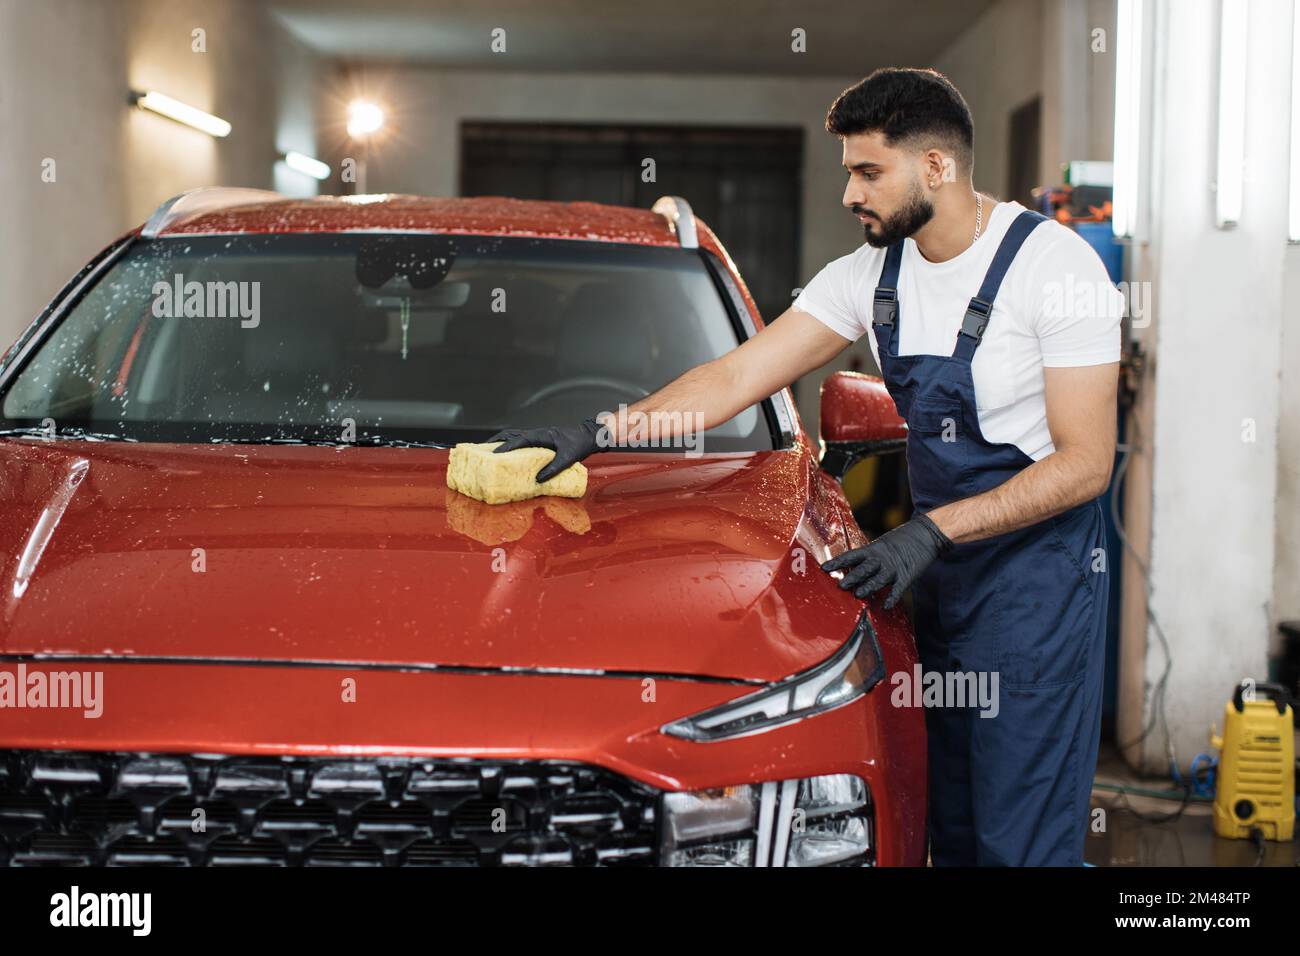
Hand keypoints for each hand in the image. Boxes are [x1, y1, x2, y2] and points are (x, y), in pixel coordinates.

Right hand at [487, 417, 607, 482]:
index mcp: (541, 435)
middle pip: (511, 434)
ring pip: (514, 436)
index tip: (495, 455)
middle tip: (483, 450)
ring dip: (502, 443)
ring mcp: (537, 436)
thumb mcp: (567, 458)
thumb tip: (537, 480)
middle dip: (496, 442)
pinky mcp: (539, 441)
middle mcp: (536, 433)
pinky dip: (511, 446)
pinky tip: (508, 456)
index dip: (506, 447)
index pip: (518, 440)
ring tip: (490, 453)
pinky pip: (521, 441)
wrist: (587, 437)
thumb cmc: (578, 445)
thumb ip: (553, 468)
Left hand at [819, 513, 953, 608]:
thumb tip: (850, 569)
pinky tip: (886, 606)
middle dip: (852, 577)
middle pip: (864, 568)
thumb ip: (867, 558)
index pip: (851, 556)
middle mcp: (881, 558)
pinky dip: (892, 597)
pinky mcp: (907, 575)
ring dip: (869, 586)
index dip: (837, 562)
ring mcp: (894, 567)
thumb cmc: (900, 541)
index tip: (823, 568)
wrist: (926, 534)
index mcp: (872, 549)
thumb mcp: (880, 545)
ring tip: (859, 594)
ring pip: (879, 578)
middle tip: (840, 585)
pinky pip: (898, 588)